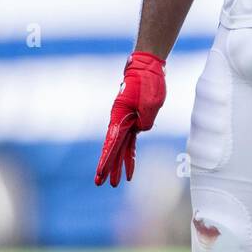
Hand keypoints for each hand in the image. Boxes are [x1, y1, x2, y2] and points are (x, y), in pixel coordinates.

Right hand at [95, 51, 166, 186]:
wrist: (146, 67)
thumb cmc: (147, 82)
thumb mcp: (151, 103)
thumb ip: (146, 121)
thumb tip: (140, 129)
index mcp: (120, 117)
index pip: (112, 143)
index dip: (106, 159)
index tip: (100, 173)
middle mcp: (120, 121)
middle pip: (113, 149)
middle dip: (107, 167)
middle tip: (100, 183)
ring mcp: (126, 121)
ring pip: (121, 148)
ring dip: (118, 165)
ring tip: (116, 182)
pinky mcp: (134, 121)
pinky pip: (130, 142)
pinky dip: (129, 154)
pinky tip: (128, 167)